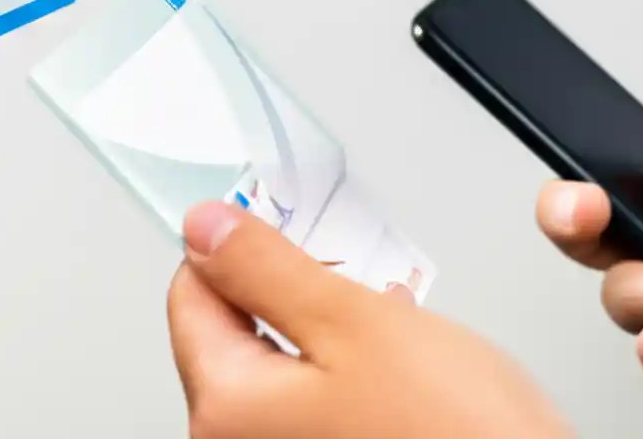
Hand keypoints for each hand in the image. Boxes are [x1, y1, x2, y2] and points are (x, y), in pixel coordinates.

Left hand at [168, 202, 569, 438]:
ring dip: (326, 327)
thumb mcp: (352, 323)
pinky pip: (313, 399)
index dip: (236, 247)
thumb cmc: (453, 434)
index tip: (281, 224)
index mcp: (226, 409)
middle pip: (232, 331)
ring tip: (386, 319)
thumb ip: (265, 270)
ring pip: (280, 362)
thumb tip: (204, 229)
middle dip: (289, 290)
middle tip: (349, 275)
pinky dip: (346, 367)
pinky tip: (397, 362)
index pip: (189, 295)